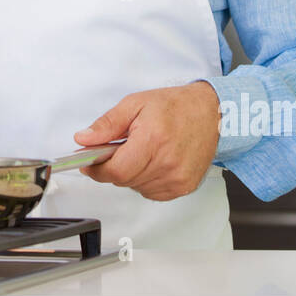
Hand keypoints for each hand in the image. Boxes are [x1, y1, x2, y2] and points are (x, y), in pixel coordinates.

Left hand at [73, 82, 220, 200]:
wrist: (211, 113)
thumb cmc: (175, 106)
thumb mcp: (135, 104)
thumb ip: (107, 124)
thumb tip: (83, 140)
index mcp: (153, 140)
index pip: (115, 170)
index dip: (97, 169)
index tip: (88, 163)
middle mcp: (167, 163)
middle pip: (124, 180)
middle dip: (113, 167)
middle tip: (118, 148)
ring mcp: (177, 178)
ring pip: (136, 187)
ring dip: (130, 173)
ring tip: (141, 151)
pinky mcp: (184, 187)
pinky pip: (151, 192)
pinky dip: (145, 180)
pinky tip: (153, 161)